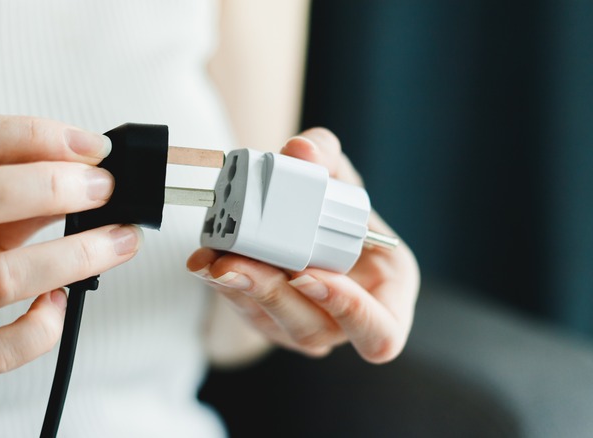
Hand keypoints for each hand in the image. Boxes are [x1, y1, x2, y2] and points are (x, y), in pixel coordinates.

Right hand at [0, 116, 141, 411]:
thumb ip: (16, 193)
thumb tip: (89, 173)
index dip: (34, 135)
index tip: (90, 148)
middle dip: (51, 186)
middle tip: (102, 189)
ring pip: (0, 277)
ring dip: (75, 254)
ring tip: (116, 241)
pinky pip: (3, 348)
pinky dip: (44, 325)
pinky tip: (59, 303)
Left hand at [188, 128, 419, 362]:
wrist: (310, 229)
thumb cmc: (341, 213)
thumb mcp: (341, 179)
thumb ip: (328, 160)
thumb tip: (303, 150)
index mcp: (386, 296)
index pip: (380, 333)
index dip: (351, 312)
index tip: (311, 273)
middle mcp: (343, 322)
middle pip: (313, 330)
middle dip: (272, 294)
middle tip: (241, 263)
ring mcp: (301, 327)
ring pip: (272, 322)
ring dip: (240, 288)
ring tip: (217, 256)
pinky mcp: (266, 321)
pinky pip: (243, 310)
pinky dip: (221, 282)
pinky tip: (206, 258)